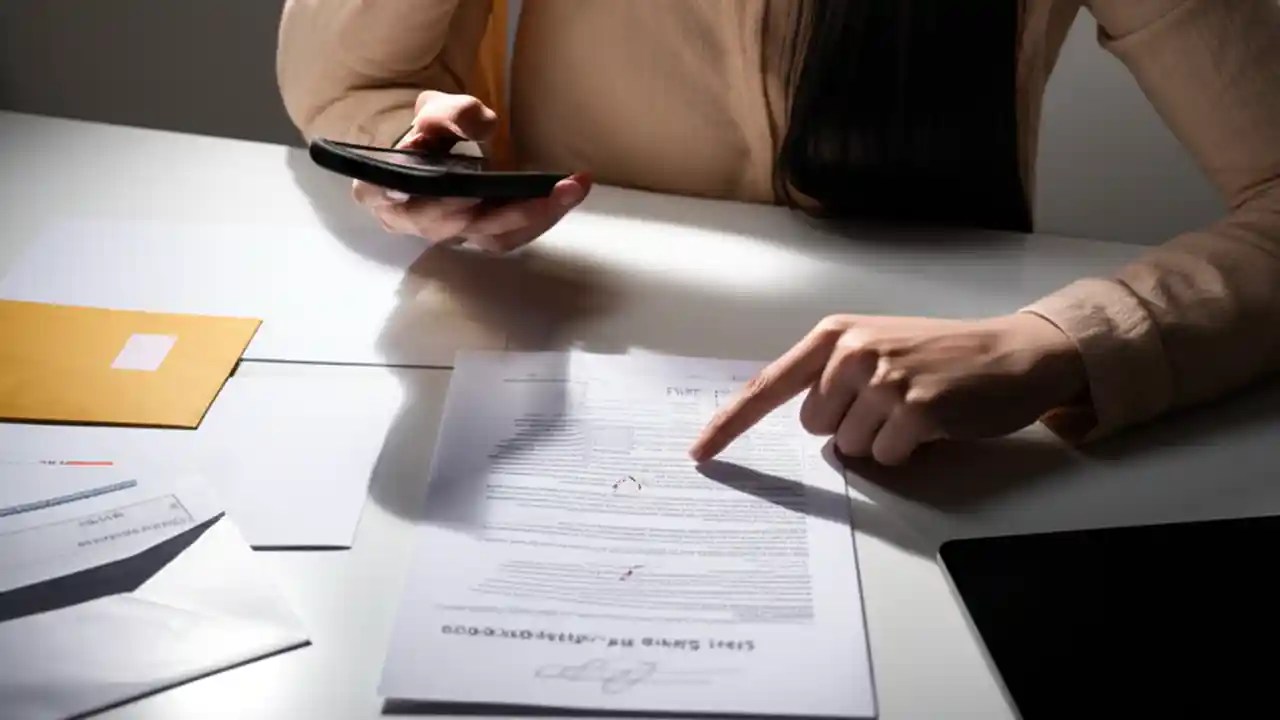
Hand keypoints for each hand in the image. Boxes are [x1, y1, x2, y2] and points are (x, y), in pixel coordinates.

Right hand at [352, 90, 590, 252]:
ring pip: (493, 236)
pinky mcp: (477, 236)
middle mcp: (415, 222)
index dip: (414, 202)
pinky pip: (511, 235)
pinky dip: (542, 217)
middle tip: (556, 187)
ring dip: (538, 215)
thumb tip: (482, 127)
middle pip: (461, 225)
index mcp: (383, 190)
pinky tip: (570, 193)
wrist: (435, 153)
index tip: (439, 195)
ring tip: (573, 188)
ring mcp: (450, 234)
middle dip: (513, 208)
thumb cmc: (427, 133)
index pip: (392, 200)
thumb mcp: (433, 110)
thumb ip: (450, 114)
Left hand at [689, 313, 1086, 465]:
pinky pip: (886, 456)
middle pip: (816, 428)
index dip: (730, 423)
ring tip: (917, 409)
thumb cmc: (942, 355)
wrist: (1014, 353)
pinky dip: (908, 451)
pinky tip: (933, 422)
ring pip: (850, 447)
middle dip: (850, 427)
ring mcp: (883, 378)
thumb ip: (830, 378)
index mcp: (835, 335)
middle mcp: (852, 351)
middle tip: (894, 403)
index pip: (768, 386)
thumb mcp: (877, 349)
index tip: (699, 451)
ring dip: (882, 440)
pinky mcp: (914, 408)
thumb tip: (801, 422)